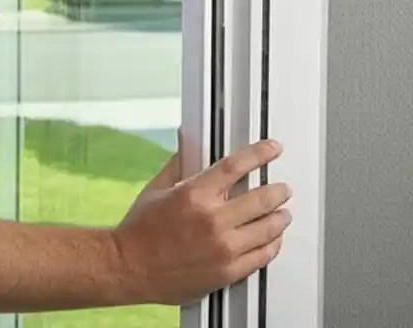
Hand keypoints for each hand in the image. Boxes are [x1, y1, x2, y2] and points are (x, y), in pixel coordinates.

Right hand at [111, 139, 291, 305]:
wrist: (128, 268)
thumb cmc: (138, 232)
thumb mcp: (155, 190)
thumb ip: (178, 164)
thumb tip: (186, 141)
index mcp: (194, 195)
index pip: (237, 166)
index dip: (260, 153)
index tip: (272, 149)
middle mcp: (212, 220)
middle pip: (262, 198)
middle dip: (279, 190)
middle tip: (283, 189)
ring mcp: (223, 247)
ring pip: (269, 228)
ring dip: (280, 218)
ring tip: (282, 214)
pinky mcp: (228, 271)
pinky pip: (263, 255)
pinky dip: (273, 245)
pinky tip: (272, 240)